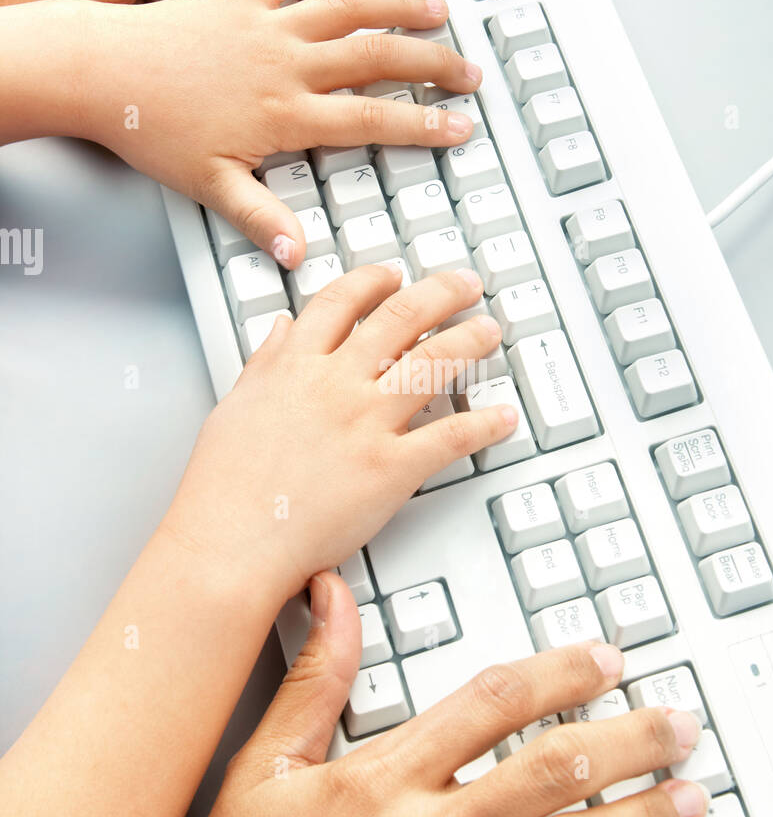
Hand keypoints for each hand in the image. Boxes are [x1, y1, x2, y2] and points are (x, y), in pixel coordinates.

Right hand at [59, 575, 708, 816]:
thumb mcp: (264, 768)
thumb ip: (317, 677)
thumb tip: (331, 595)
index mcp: (377, 784)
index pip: (491, 705)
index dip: (561, 672)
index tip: (606, 659)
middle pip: (549, 775)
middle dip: (629, 740)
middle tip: (677, 723)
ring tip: (691, 796)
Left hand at [68, 0, 480, 264]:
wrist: (104, 70)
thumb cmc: (149, 129)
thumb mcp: (208, 187)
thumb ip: (261, 217)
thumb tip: (298, 254)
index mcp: (286, 113)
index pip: (373, 120)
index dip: (424, 125)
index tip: (459, 126)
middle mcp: (287, 63)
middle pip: (379, 58)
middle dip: (433, 64)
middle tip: (469, 72)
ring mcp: (268, 23)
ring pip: (351, 7)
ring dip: (400, 7)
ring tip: (437, 11)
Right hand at [162, 265, 515, 608]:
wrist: (232, 542)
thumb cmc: (225, 487)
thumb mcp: (236, 406)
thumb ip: (265, 364)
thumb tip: (280, 330)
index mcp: (295, 366)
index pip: (342, 302)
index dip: (374, 281)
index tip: (392, 275)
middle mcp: (337, 385)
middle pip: (401, 318)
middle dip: (441, 293)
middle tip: (464, 285)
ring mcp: (368, 424)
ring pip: (434, 364)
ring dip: (470, 341)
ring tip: (489, 330)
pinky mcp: (392, 468)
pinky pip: (451, 436)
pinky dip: (485, 424)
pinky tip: (503, 416)